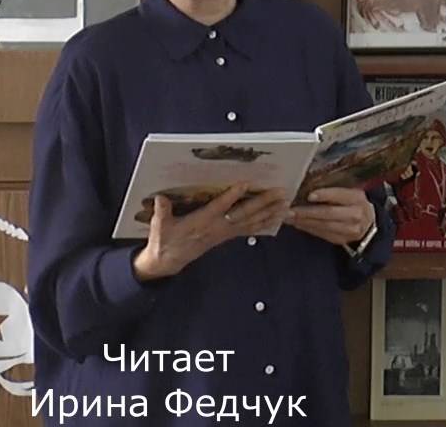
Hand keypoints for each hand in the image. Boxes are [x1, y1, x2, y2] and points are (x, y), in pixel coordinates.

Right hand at [133, 183, 288, 280]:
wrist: (168, 261)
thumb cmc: (164, 240)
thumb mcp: (159, 226)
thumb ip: (162, 212)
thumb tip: (160, 197)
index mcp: (201, 222)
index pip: (219, 207)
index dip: (232, 196)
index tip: (245, 184)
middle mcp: (217, 228)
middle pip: (243, 214)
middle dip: (263, 203)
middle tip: (280, 193)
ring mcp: (224, 233)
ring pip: (251, 222)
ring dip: (269, 212)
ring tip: (286, 204)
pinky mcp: (226, 237)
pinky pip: (249, 229)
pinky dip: (264, 223)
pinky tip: (277, 218)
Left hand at [285, 188, 375, 247]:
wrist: (368, 223)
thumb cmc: (353, 203)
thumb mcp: (350, 192)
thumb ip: (334, 189)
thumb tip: (308, 184)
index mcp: (357, 198)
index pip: (340, 195)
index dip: (324, 195)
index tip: (309, 195)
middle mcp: (355, 214)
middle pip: (328, 213)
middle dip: (307, 211)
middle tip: (290, 209)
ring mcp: (349, 229)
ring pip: (323, 225)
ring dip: (303, 221)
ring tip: (289, 216)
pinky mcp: (341, 239)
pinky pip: (321, 234)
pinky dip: (307, 228)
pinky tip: (297, 223)